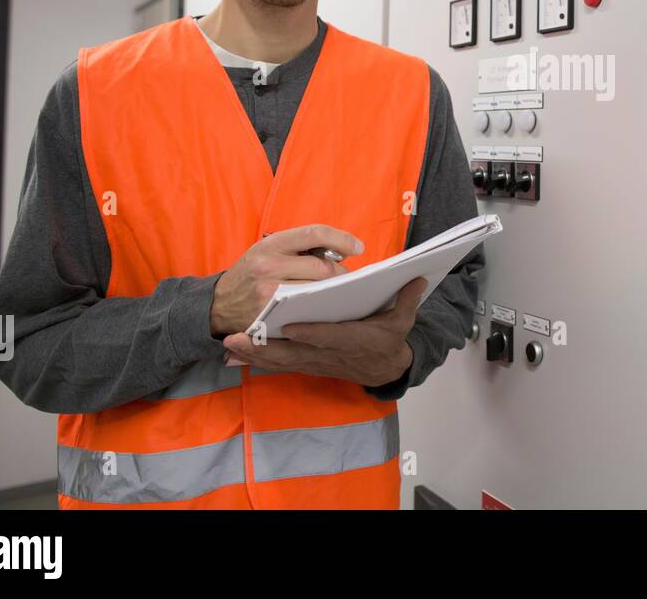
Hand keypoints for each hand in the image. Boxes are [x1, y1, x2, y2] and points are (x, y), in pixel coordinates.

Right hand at [209, 224, 362, 335]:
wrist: (218, 305)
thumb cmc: (252, 274)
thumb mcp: (268, 251)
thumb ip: (299, 248)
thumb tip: (341, 250)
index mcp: (272, 244)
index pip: (314, 233)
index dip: (341, 238)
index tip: (359, 248)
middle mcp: (269, 265)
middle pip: (322, 266)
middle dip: (341, 273)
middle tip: (346, 278)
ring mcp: (269, 291)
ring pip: (318, 289)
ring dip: (334, 291)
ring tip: (337, 292)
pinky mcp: (270, 315)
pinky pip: (307, 309)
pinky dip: (321, 308)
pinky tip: (326, 307)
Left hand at [222, 276, 427, 386]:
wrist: (383, 370)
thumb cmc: (389, 340)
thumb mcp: (402, 321)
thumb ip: (407, 300)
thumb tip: (417, 278)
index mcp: (353, 340)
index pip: (330, 337)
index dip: (310, 334)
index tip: (290, 327)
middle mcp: (329, 353)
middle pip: (294, 353)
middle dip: (264, 348)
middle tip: (238, 338)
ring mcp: (315, 361)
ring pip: (281, 360)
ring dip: (253, 354)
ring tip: (229, 344)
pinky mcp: (306, 364)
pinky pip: (279, 363)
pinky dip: (256, 359)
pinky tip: (234, 355)